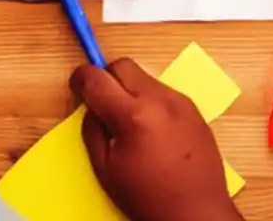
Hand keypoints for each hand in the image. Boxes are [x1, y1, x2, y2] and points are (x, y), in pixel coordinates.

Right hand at [71, 61, 240, 220]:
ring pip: (146, 77)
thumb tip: (92, 106)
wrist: (195, 209)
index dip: (81, 78)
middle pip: (124, 66)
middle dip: (107, 78)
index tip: (76, 84)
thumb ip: (93, 130)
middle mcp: (161, 100)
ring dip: (130, 90)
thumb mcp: (104, 168)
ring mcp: (182, 102)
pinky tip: (150, 129)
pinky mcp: (194, 108)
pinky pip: (164, 92)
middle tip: (101, 104)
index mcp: (134, 115)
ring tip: (128, 124)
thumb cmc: (148, 196)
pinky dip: (150, 101)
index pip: (98, 78)